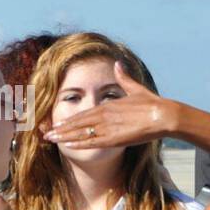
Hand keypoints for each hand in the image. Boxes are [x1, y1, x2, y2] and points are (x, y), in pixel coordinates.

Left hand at [43, 61, 176, 149]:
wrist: (163, 115)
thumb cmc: (152, 103)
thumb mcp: (135, 88)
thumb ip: (124, 78)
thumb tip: (118, 64)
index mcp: (108, 105)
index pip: (83, 114)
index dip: (69, 120)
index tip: (57, 124)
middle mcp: (104, 115)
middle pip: (78, 123)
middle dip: (61, 130)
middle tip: (46, 134)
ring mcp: (108, 128)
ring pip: (81, 133)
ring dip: (65, 137)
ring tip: (51, 140)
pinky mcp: (114, 139)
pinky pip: (92, 142)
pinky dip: (79, 143)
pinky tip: (68, 145)